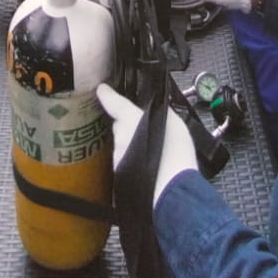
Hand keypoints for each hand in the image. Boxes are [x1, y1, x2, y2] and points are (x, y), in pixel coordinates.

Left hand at [96, 83, 197, 205]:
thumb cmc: (174, 152)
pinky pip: (126, 164)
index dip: (107, 95)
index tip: (102, 90)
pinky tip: (149, 168)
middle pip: (120, 126)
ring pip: (123, 146)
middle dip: (130, 128)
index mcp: (130, 118)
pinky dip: (134, 164)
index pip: (113, 102)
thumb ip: (159, 113)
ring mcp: (118, 156)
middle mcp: (120, 136)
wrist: (169, 187)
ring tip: (153, 155)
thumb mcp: (174, 122)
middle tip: (148, 134)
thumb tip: (155, 110)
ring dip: (133, 148)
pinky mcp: (120, 174)